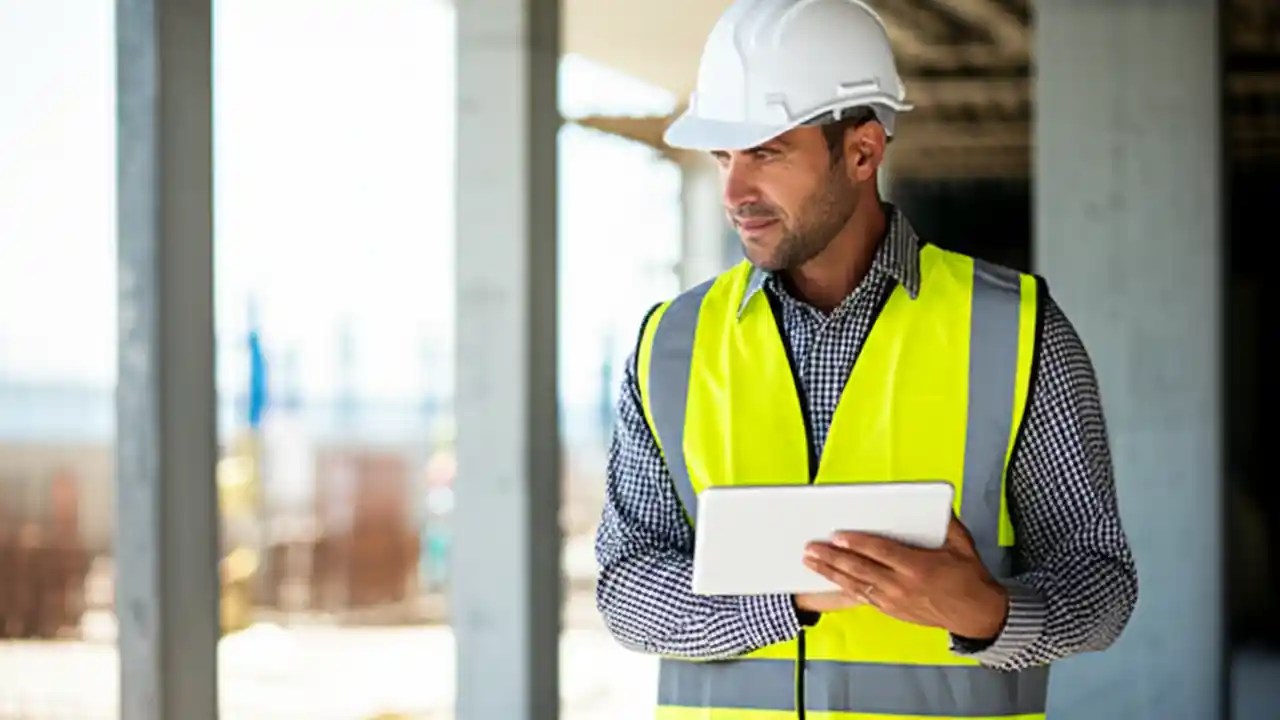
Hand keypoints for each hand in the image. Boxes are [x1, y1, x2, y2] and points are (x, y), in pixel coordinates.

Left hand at [803, 513, 1008, 639]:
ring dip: (831, 573)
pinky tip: (829, 581)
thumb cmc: (970, 579)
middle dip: (833, 558)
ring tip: (811, 562)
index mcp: (919, 567)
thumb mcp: (963, 544)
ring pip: (856, 585)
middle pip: (860, 569)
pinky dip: (844, 588)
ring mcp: (895, 601)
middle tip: (811, 548)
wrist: (977, 614)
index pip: (881, 552)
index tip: (838, 536)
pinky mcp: (892, 610)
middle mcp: (903, 586)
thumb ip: (946, 522)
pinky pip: (863, 598)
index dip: (858, 543)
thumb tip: (938, 501)